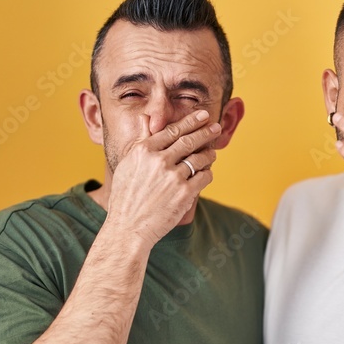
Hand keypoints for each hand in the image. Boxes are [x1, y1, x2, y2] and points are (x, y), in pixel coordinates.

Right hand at [107, 109, 221, 243]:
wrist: (128, 228)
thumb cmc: (126, 197)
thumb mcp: (127, 164)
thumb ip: (141, 141)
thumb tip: (147, 119)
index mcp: (143, 151)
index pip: (172, 131)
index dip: (190, 122)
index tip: (202, 116)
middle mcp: (158, 161)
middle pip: (189, 141)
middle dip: (206, 132)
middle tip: (216, 127)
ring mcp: (172, 177)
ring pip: (199, 158)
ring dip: (209, 154)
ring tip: (212, 153)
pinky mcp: (184, 193)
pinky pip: (204, 177)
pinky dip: (207, 173)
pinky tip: (206, 173)